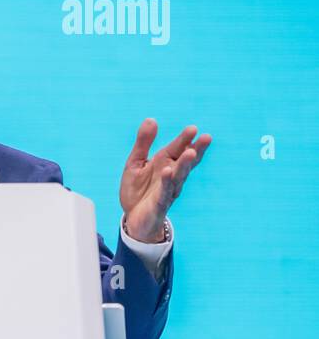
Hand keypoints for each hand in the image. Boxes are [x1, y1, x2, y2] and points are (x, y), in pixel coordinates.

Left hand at [120, 118, 211, 242]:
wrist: (133, 219)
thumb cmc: (138, 189)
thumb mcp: (135, 162)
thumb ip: (143, 143)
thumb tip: (151, 119)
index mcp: (166, 163)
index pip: (177, 149)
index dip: (185, 139)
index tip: (193, 128)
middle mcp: (171, 176)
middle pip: (184, 161)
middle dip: (195, 149)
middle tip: (206, 137)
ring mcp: (167, 190)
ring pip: (179, 176)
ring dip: (185, 164)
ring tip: (190, 152)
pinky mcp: (160, 203)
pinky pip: (164, 192)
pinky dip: (167, 182)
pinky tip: (168, 171)